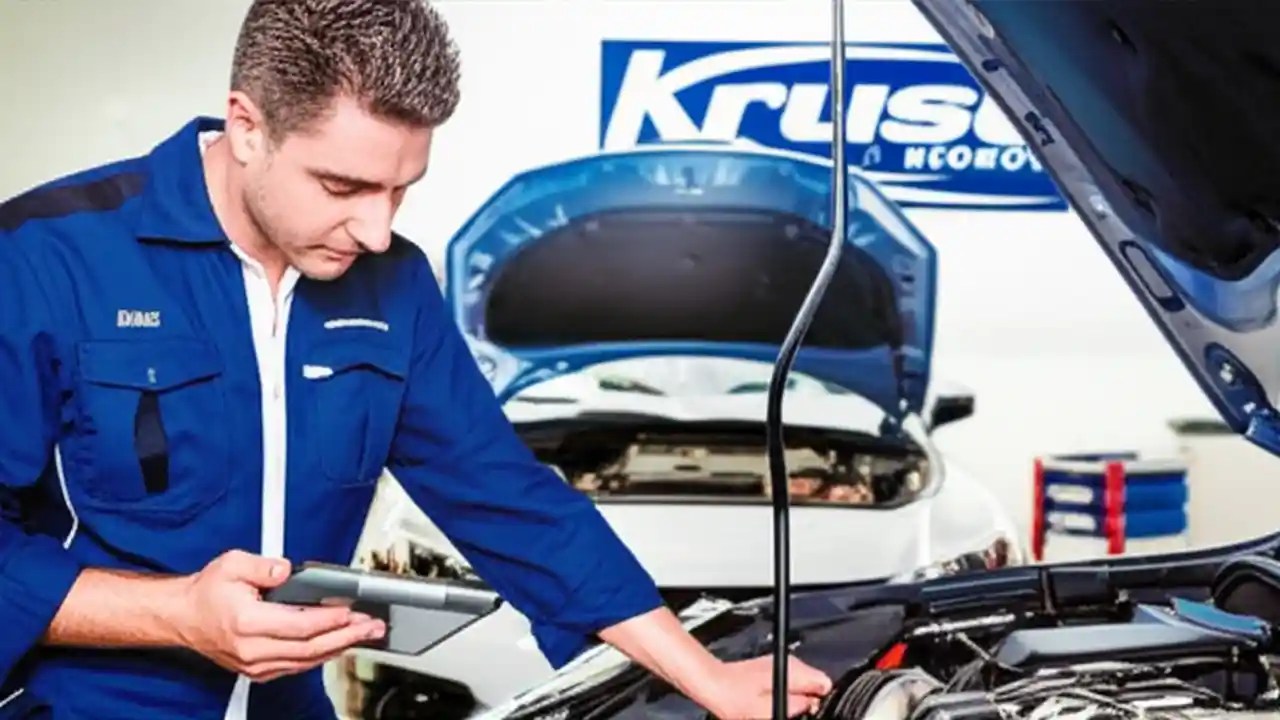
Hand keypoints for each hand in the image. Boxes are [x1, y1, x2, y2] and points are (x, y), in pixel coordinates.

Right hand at [172, 550, 384, 682]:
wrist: (184, 617)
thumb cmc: (207, 593)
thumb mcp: (232, 564)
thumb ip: (263, 566)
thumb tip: (286, 571)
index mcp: (246, 622)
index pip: (299, 626)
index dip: (329, 620)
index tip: (351, 612)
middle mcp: (252, 649)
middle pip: (310, 648)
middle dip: (346, 636)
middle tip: (371, 627)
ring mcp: (255, 664)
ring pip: (306, 661)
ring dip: (339, 647)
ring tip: (363, 635)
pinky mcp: (258, 671)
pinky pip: (297, 666)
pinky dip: (320, 655)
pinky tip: (338, 645)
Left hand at [700, 654, 832, 718]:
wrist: (713, 684)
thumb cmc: (734, 697)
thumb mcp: (768, 710)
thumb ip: (796, 706)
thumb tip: (812, 704)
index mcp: (792, 670)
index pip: (824, 682)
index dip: (819, 700)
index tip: (807, 710)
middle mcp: (789, 662)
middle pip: (814, 682)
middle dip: (807, 699)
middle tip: (788, 711)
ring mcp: (779, 663)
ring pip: (801, 682)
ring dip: (794, 696)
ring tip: (773, 705)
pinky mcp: (769, 667)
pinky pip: (787, 680)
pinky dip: (783, 691)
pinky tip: (767, 700)